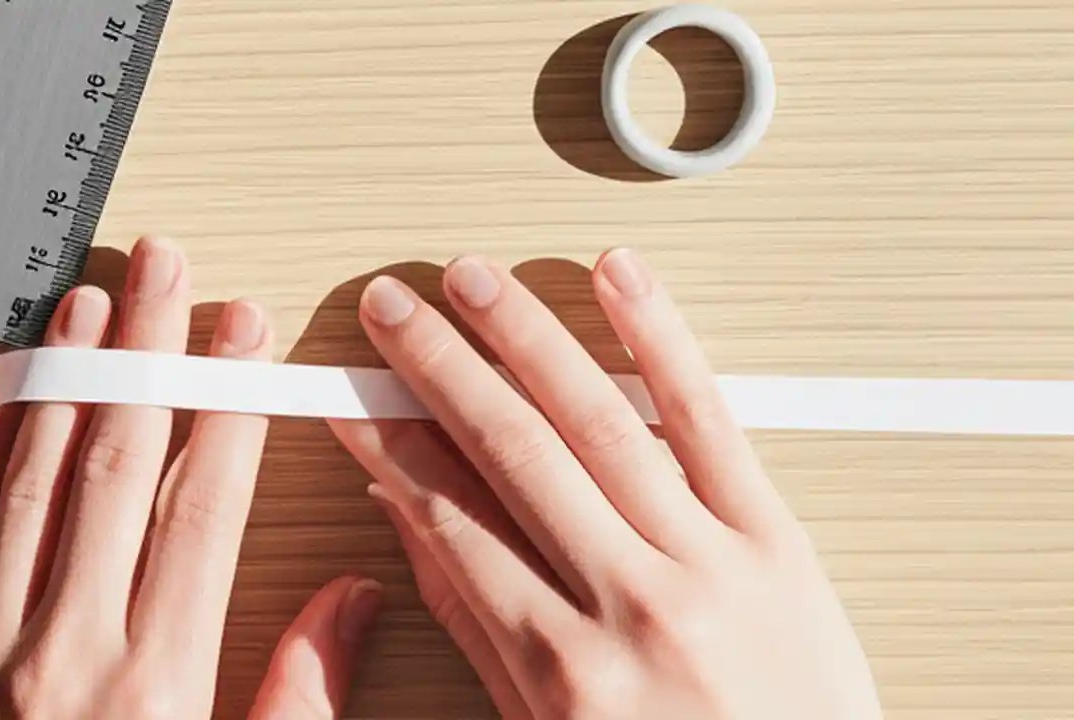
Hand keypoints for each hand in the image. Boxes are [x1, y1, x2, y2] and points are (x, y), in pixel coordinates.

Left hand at [0, 237, 381, 719]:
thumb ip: (299, 697)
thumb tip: (355, 600)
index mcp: (158, 681)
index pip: (202, 503)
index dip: (228, 404)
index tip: (245, 337)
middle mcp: (65, 648)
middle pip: (117, 462)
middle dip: (149, 353)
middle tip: (167, 271)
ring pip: (28, 480)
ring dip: (64, 378)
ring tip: (91, 302)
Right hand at [330, 248, 882, 718]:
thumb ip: (478, 626)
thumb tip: (411, 519)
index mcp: (566, 671)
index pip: (452, 520)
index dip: (391, 445)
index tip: (355, 399)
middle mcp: (634, 603)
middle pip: (513, 452)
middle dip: (438, 368)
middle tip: (390, 312)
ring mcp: (711, 560)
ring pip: (599, 420)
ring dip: (525, 337)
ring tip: (472, 280)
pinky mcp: (777, 535)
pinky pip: (710, 419)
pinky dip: (660, 338)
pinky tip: (618, 277)